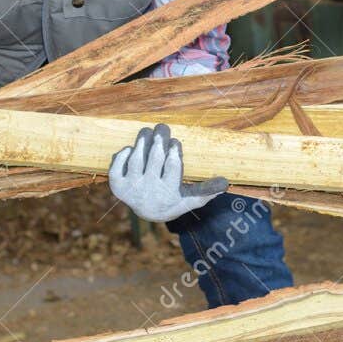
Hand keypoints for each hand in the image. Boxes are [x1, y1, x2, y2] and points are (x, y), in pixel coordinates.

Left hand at [108, 124, 227, 223]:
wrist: (148, 212)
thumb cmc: (173, 200)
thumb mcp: (191, 199)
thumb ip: (206, 191)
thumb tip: (226, 182)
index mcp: (168, 193)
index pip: (173, 168)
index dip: (174, 152)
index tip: (176, 143)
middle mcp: (149, 191)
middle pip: (154, 160)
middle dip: (159, 141)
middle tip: (162, 129)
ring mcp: (131, 188)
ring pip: (136, 161)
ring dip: (141, 144)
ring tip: (147, 132)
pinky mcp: (117, 186)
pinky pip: (117, 169)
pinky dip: (121, 157)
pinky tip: (130, 148)